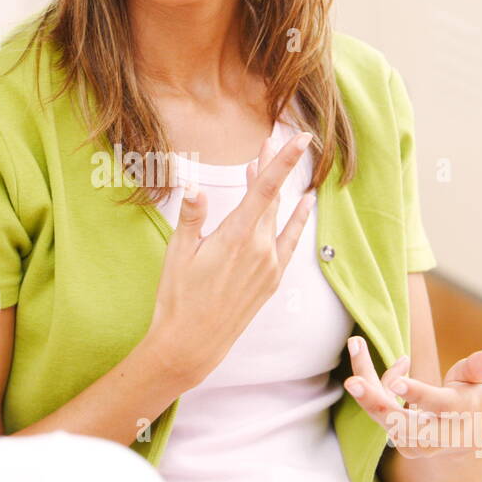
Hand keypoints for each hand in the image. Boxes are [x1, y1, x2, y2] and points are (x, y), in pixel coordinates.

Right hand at [147, 129, 315, 390]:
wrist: (193, 343)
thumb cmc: (179, 297)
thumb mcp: (178, 253)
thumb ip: (192, 217)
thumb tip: (194, 187)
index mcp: (236, 237)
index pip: (265, 189)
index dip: (283, 161)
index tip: (299, 138)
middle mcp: (260, 248)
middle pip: (271, 197)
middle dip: (270, 167)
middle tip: (271, 139)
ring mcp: (270, 265)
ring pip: (278, 217)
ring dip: (276, 192)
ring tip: (272, 164)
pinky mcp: (272, 279)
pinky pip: (290, 241)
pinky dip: (297, 220)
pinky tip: (303, 205)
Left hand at [343, 336, 481, 459]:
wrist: (472, 441)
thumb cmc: (473, 399)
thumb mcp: (480, 382)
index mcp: (460, 413)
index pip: (439, 406)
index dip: (419, 394)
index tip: (397, 383)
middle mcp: (438, 434)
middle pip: (403, 423)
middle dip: (376, 404)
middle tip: (353, 382)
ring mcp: (418, 444)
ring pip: (385, 419)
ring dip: (366, 390)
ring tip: (356, 348)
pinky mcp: (403, 445)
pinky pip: (380, 414)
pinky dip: (373, 386)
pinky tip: (375, 358)